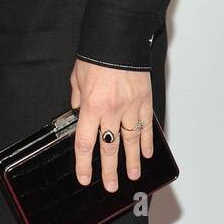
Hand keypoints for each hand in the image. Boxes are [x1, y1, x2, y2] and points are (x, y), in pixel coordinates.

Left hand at [69, 59, 153, 191]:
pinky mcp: (145, 100)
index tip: (85, 178)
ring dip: (132, 161)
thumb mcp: (77, 77)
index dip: (84, 164)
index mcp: (91, 106)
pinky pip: (146, 126)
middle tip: (111, 186)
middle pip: (110, 148)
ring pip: (131, 141)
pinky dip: (146, 141)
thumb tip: (78, 111)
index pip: (85, 142)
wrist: (118, 37)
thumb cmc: (96, 54)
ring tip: (133, 175)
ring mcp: (131, 107)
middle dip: (110, 171)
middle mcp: (112, 110)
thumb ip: (77, 98)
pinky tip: (147, 153)